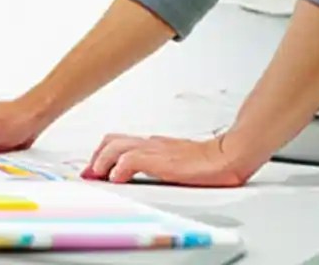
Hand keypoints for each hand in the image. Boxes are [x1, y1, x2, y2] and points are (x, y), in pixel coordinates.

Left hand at [82, 132, 252, 186]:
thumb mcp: (175, 159)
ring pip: (116, 147)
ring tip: (97, 174)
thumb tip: (140, 171)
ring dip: (102, 161)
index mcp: (153, 144)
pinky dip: (119, 168)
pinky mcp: (161, 160)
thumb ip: (157, 162)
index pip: (118, 142)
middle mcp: (151, 144)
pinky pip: (132, 159)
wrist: (228, 156)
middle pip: (112, 140)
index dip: (101, 154)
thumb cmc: (207, 160)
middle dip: (96, 156)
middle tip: (90, 172)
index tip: (93, 168)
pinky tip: (117, 177)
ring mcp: (155, 150)